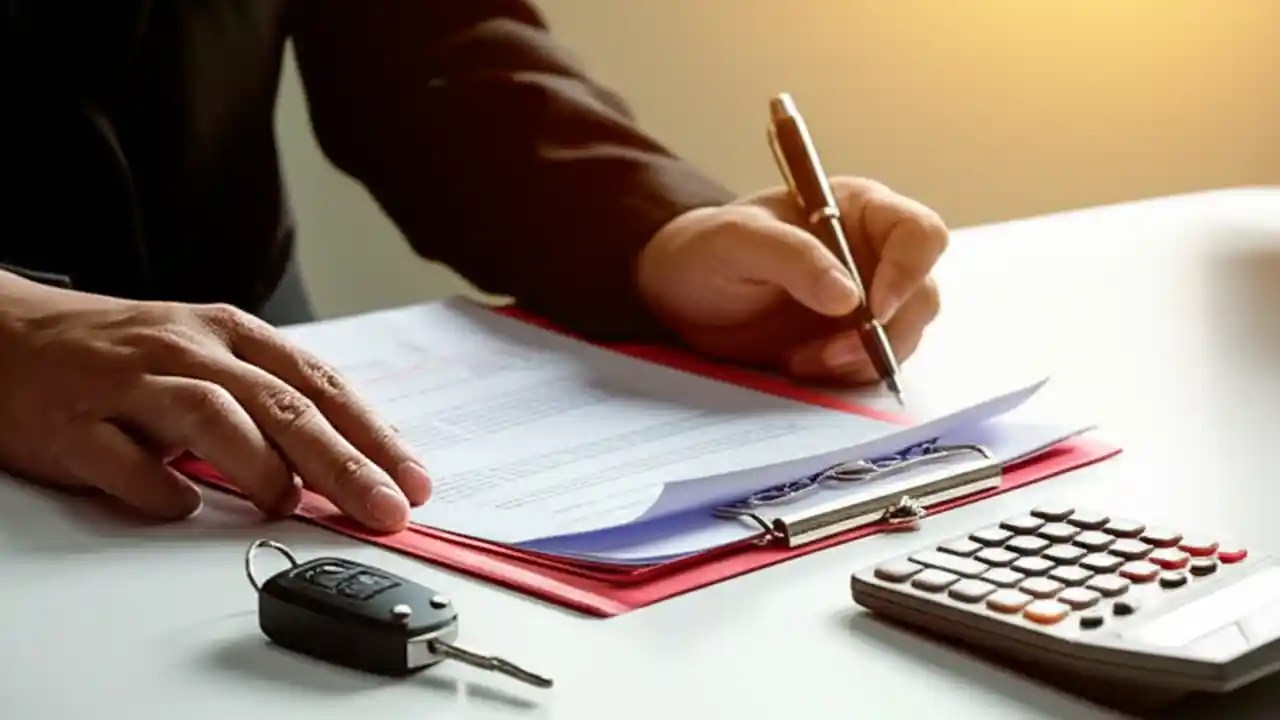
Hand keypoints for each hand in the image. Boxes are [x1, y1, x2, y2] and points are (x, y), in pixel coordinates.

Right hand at [0, 277, 429, 530]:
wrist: (5, 335)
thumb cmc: (121, 352)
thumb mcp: (206, 355)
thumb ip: (269, 401)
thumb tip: (348, 460)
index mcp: (230, 333)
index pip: (319, 382)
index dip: (373, 433)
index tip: (413, 479)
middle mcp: (187, 350)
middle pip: (282, 404)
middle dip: (343, 461)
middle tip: (384, 508)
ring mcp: (129, 384)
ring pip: (211, 417)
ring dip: (260, 466)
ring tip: (287, 503)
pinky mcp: (72, 423)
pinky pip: (123, 461)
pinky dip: (159, 489)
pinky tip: (183, 507)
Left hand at [637, 177, 946, 383]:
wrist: (680, 295)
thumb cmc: (706, 250)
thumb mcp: (737, 241)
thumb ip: (792, 257)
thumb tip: (850, 297)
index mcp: (858, 211)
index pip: (919, 234)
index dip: (909, 272)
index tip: (872, 309)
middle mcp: (874, 255)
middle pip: (921, 295)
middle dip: (883, 332)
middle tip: (828, 354)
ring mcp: (866, 302)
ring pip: (904, 337)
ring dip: (861, 359)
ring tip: (800, 360)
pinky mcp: (850, 342)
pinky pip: (874, 365)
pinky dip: (847, 375)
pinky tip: (800, 366)